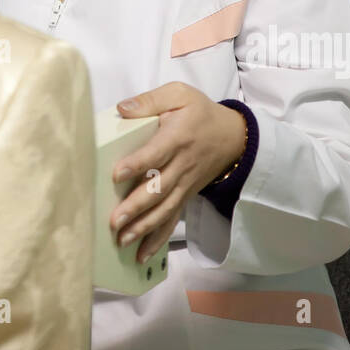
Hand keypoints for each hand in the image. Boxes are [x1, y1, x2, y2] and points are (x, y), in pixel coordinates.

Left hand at [110, 82, 246, 262]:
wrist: (233, 137)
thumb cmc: (200, 113)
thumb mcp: (179, 94)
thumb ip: (150, 100)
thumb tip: (122, 108)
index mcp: (178, 137)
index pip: (156, 153)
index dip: (138, 164)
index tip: (117, 175)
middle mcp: (182, 165)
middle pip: (159, 189)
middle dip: (136, 207)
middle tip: (115, 221)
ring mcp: (185, 185)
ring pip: (164, 210)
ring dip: (143, 227)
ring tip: (122, 240)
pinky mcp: (185, 196)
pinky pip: (172, 220)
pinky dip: (157, 239)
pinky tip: (141, 255)